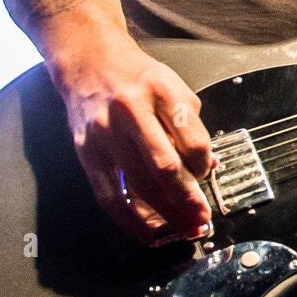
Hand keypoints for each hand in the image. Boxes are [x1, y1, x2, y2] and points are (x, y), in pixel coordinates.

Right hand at [50, 32, 213, 244]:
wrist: (89, 62)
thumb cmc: (137, 77)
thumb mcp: (173, 87)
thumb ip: (192, 126)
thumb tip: (209, 166)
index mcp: (161, 90)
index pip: (191, 138)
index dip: (204, 164)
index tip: (208, 174)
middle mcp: (131, 110)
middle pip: (164, 166)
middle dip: (188, 198)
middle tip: (203, 218)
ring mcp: (105, 133)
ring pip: (138, 185)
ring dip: (166, 214)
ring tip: (186, 229)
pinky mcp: (86, 152)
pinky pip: (110, 196)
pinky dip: (131, 220)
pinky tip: (149, 234)